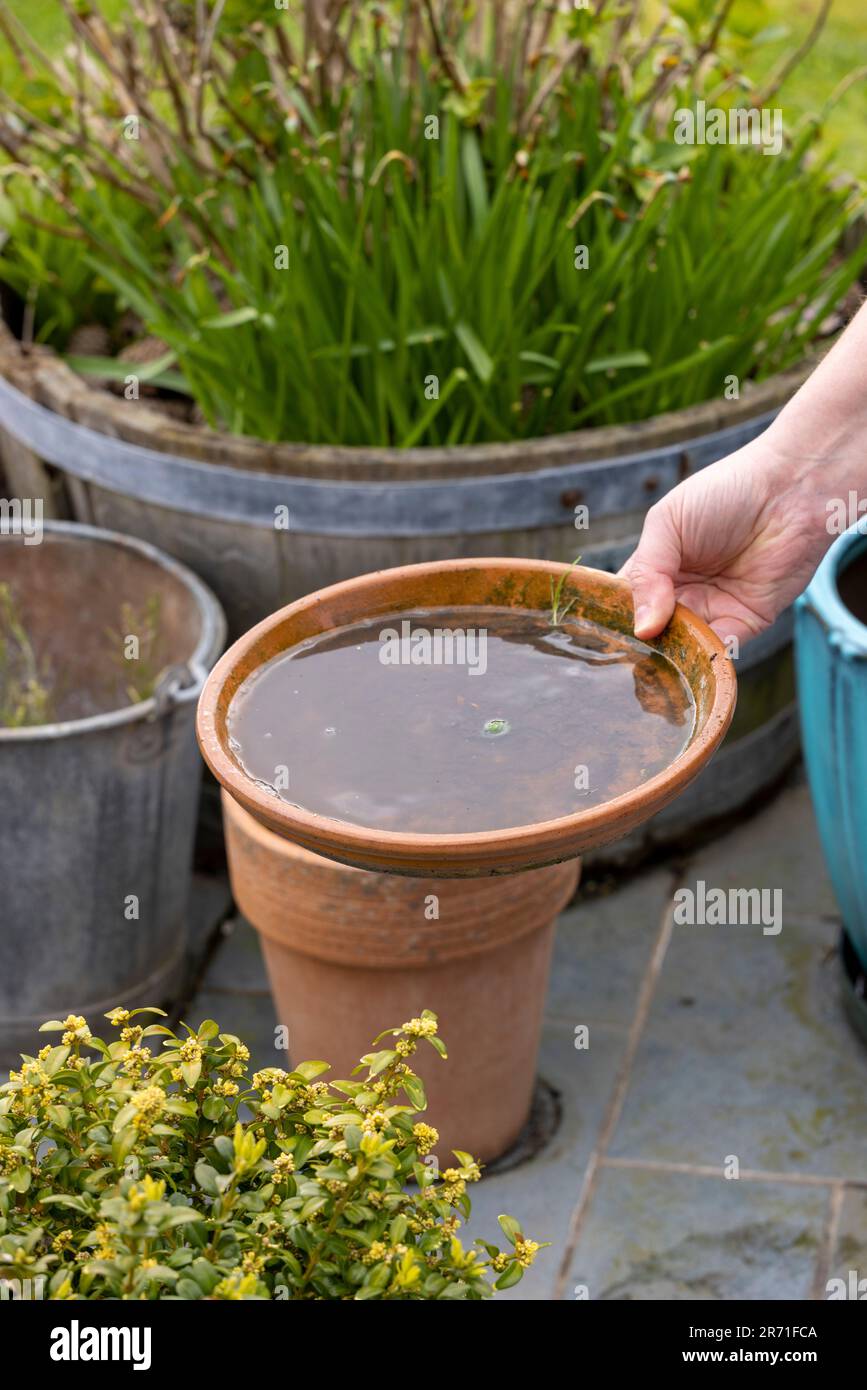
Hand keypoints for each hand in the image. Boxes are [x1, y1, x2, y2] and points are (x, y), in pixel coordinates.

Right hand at [619, 434, 830, 646]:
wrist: (790, 491)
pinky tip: (690, 654)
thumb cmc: (725, 493)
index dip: (615, 619)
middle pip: (652, 631)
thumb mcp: (667, 523)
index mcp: (657, 568)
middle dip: (642, 645)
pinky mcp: (745, 622)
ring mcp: (712, 609)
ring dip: (670, 655)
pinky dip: (704, 657)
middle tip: (629, 657)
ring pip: (682, 646)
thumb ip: (648, 573)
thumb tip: (641, 627)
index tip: (601, 638)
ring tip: (658, 659)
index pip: (626, 603)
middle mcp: (681, 593)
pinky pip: (718, 649)